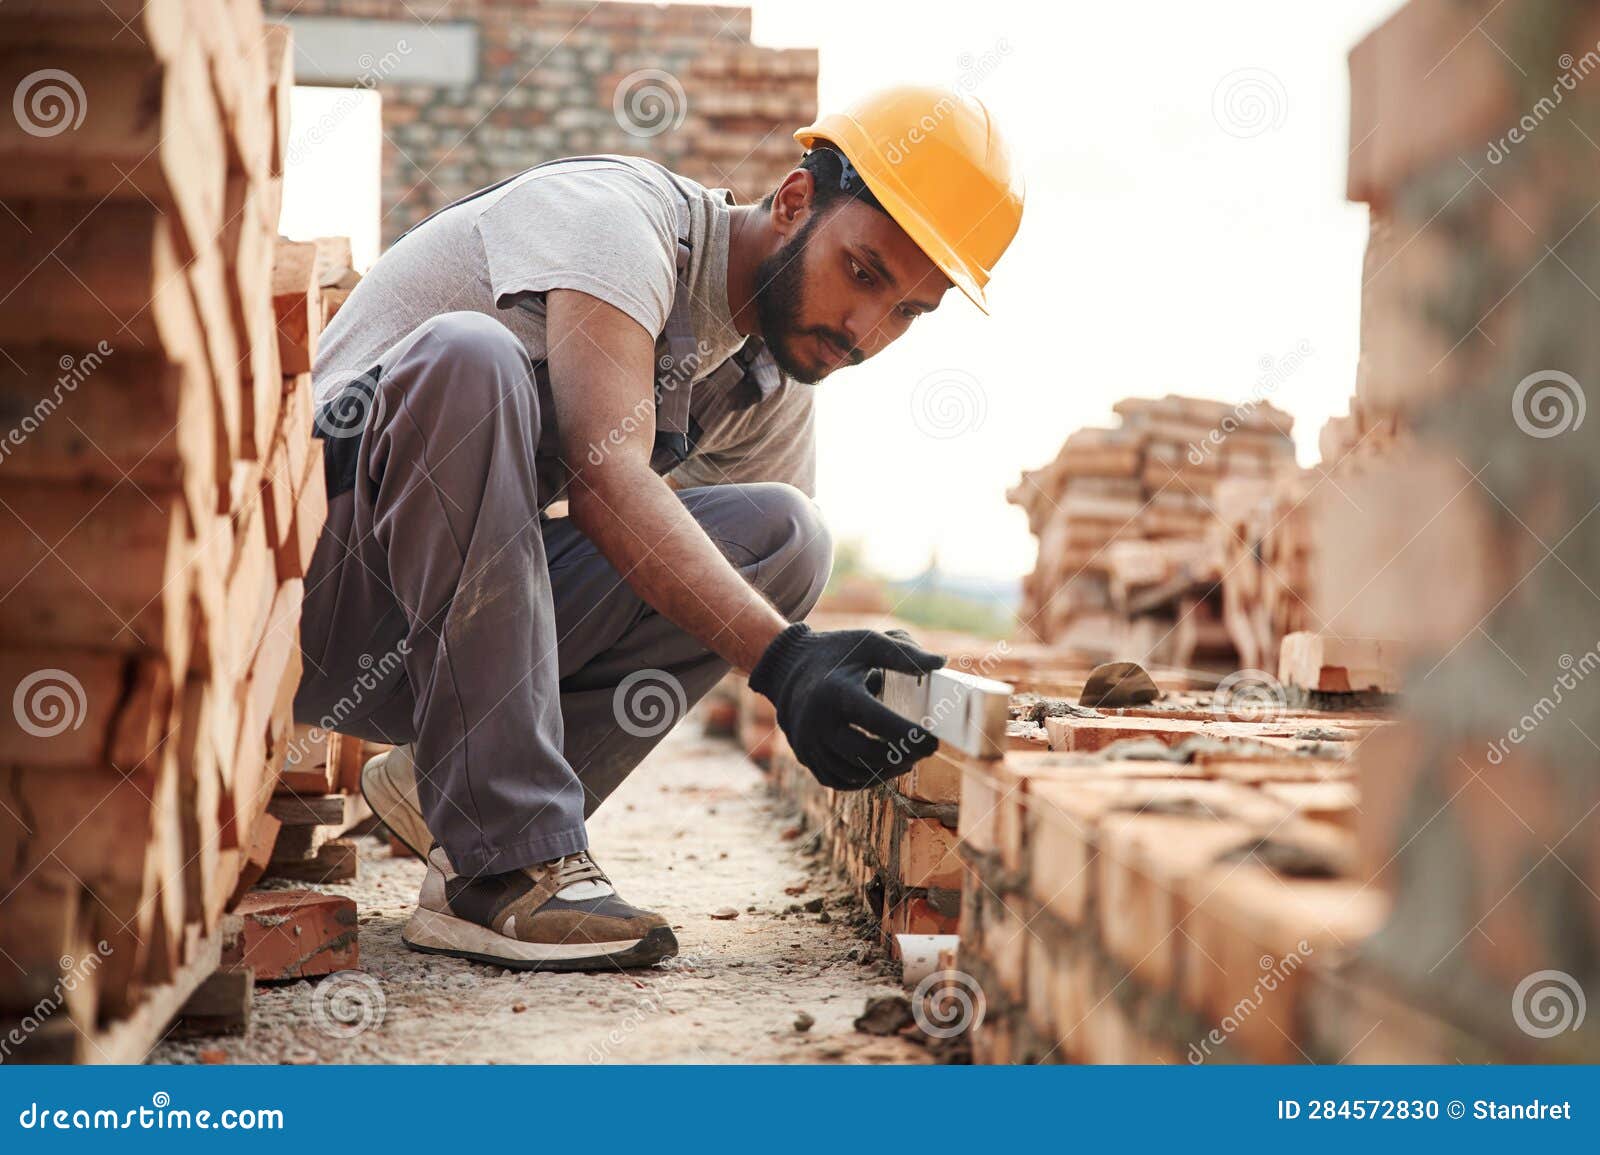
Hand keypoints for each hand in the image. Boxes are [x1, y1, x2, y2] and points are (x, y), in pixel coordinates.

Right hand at [749, 623, 944, 789]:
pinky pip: (839, 780)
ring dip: (885, 771)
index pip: (876, 720)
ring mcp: (808, 743)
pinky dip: (865, 779)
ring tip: (907, 760)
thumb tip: (940, 662)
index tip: (933, 742)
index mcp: (835, 692)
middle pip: (866, 753)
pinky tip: (884, 768)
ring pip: (854, 772)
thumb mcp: (868, 643)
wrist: (787, 668)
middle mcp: (817, 721)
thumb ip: (904, 654)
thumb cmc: (836, 654)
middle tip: (923, 752)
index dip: (907, 735)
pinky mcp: (806, 758)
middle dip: (901, 757)